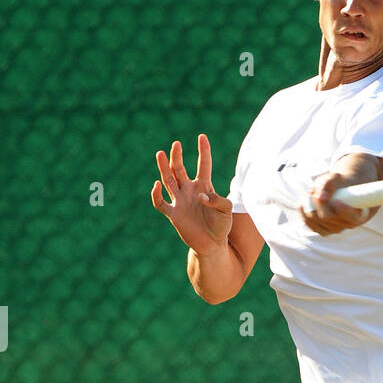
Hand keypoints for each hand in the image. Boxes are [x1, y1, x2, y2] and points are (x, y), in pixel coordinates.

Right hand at [151, 134, 232, 253]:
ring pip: (169, 180)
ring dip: (164, 168)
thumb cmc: (221, 226)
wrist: (213, 245)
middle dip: (177, 157)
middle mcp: (190, 191)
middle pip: (180, 169)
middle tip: (176, 144)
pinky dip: (157, 195)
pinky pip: (161, 203)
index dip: (204, 151)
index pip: (203, 165)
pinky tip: (156, 185)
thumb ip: (217, 200)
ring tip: (160, 153)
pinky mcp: (174, 214)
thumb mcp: (226, 210)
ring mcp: (180, 201)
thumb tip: (201, 196)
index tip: (202, 137)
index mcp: (205, 187)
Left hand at [300, 171, 373, 236]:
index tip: (336, 201)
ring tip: (309, 194)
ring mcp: (335, 229)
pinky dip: (304, 215)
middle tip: (314, 191)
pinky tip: (301, 204)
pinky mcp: (324, 230)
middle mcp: (347, 225)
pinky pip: (312, 226)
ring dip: (310, 207)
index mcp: (358, 214)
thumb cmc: (341, 183)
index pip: (351, 217)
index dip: (343, 210)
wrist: (341, 190)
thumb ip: (330, 184)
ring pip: (317, 222)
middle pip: (328, 218)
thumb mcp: (337, 178)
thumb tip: (321, 196)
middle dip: (318, 204)